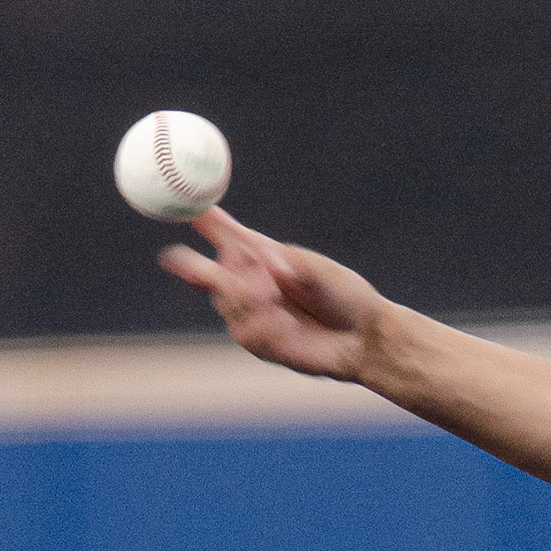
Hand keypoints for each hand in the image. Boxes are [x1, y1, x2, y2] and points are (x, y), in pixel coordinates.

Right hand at [158, 209, 384, 380]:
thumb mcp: (317, 270)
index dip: (200, 220)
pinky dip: (263, 326)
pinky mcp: (257, 342)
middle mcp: (247, 280)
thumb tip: (265, 261)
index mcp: (258, 253)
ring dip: (245, 299)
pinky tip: (287, 326)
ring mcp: (248, 313)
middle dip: (195, 268)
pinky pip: (244, 331)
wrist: (364, 338)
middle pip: (205, 271)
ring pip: (225, 303)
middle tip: (192, 266)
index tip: (187, 209)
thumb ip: (289, 264)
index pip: (221, 232)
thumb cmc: (345, 296)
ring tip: (274, 296)